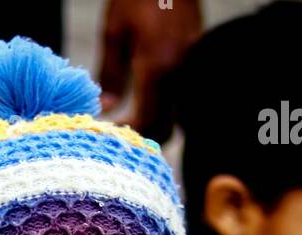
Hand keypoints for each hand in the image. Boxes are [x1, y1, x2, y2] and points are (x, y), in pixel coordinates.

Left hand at [96, 0, 202, 141]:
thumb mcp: (114, 30)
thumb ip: (109, 73)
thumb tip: (106, 108)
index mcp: (158, 65)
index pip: (147, 120)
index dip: (128, 134)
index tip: (109, 133)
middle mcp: (180, 72)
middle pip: (166, 128)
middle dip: (143, 137)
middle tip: (119, 132)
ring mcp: (192, 68)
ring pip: (176, 116)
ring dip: (153, 125)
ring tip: (129, 116)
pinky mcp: (196, 61)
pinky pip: (180, 98)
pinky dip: (163, 108)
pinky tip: (144, 98)